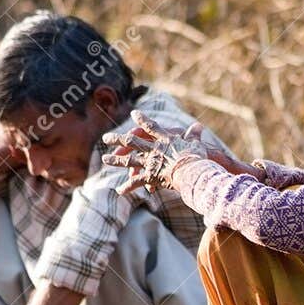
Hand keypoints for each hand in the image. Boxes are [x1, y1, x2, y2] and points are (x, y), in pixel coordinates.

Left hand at [101, 112, 237, 194]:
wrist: (192, 171)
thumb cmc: (197, 157)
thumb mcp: (196, 143)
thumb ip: (195, 135)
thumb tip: (199, 126)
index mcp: (165, 139)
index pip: (151, 126)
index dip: (142, 119)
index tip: (134, 113)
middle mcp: (154, 149)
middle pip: (132, 142)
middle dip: (117, 139)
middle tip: (105, 138)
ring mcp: (150, 162)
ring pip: (129, 159)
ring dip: (115, 159)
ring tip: (104, 158)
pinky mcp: (150, 176)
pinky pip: (136, 182)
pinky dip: (128, 187)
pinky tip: (119, 191)